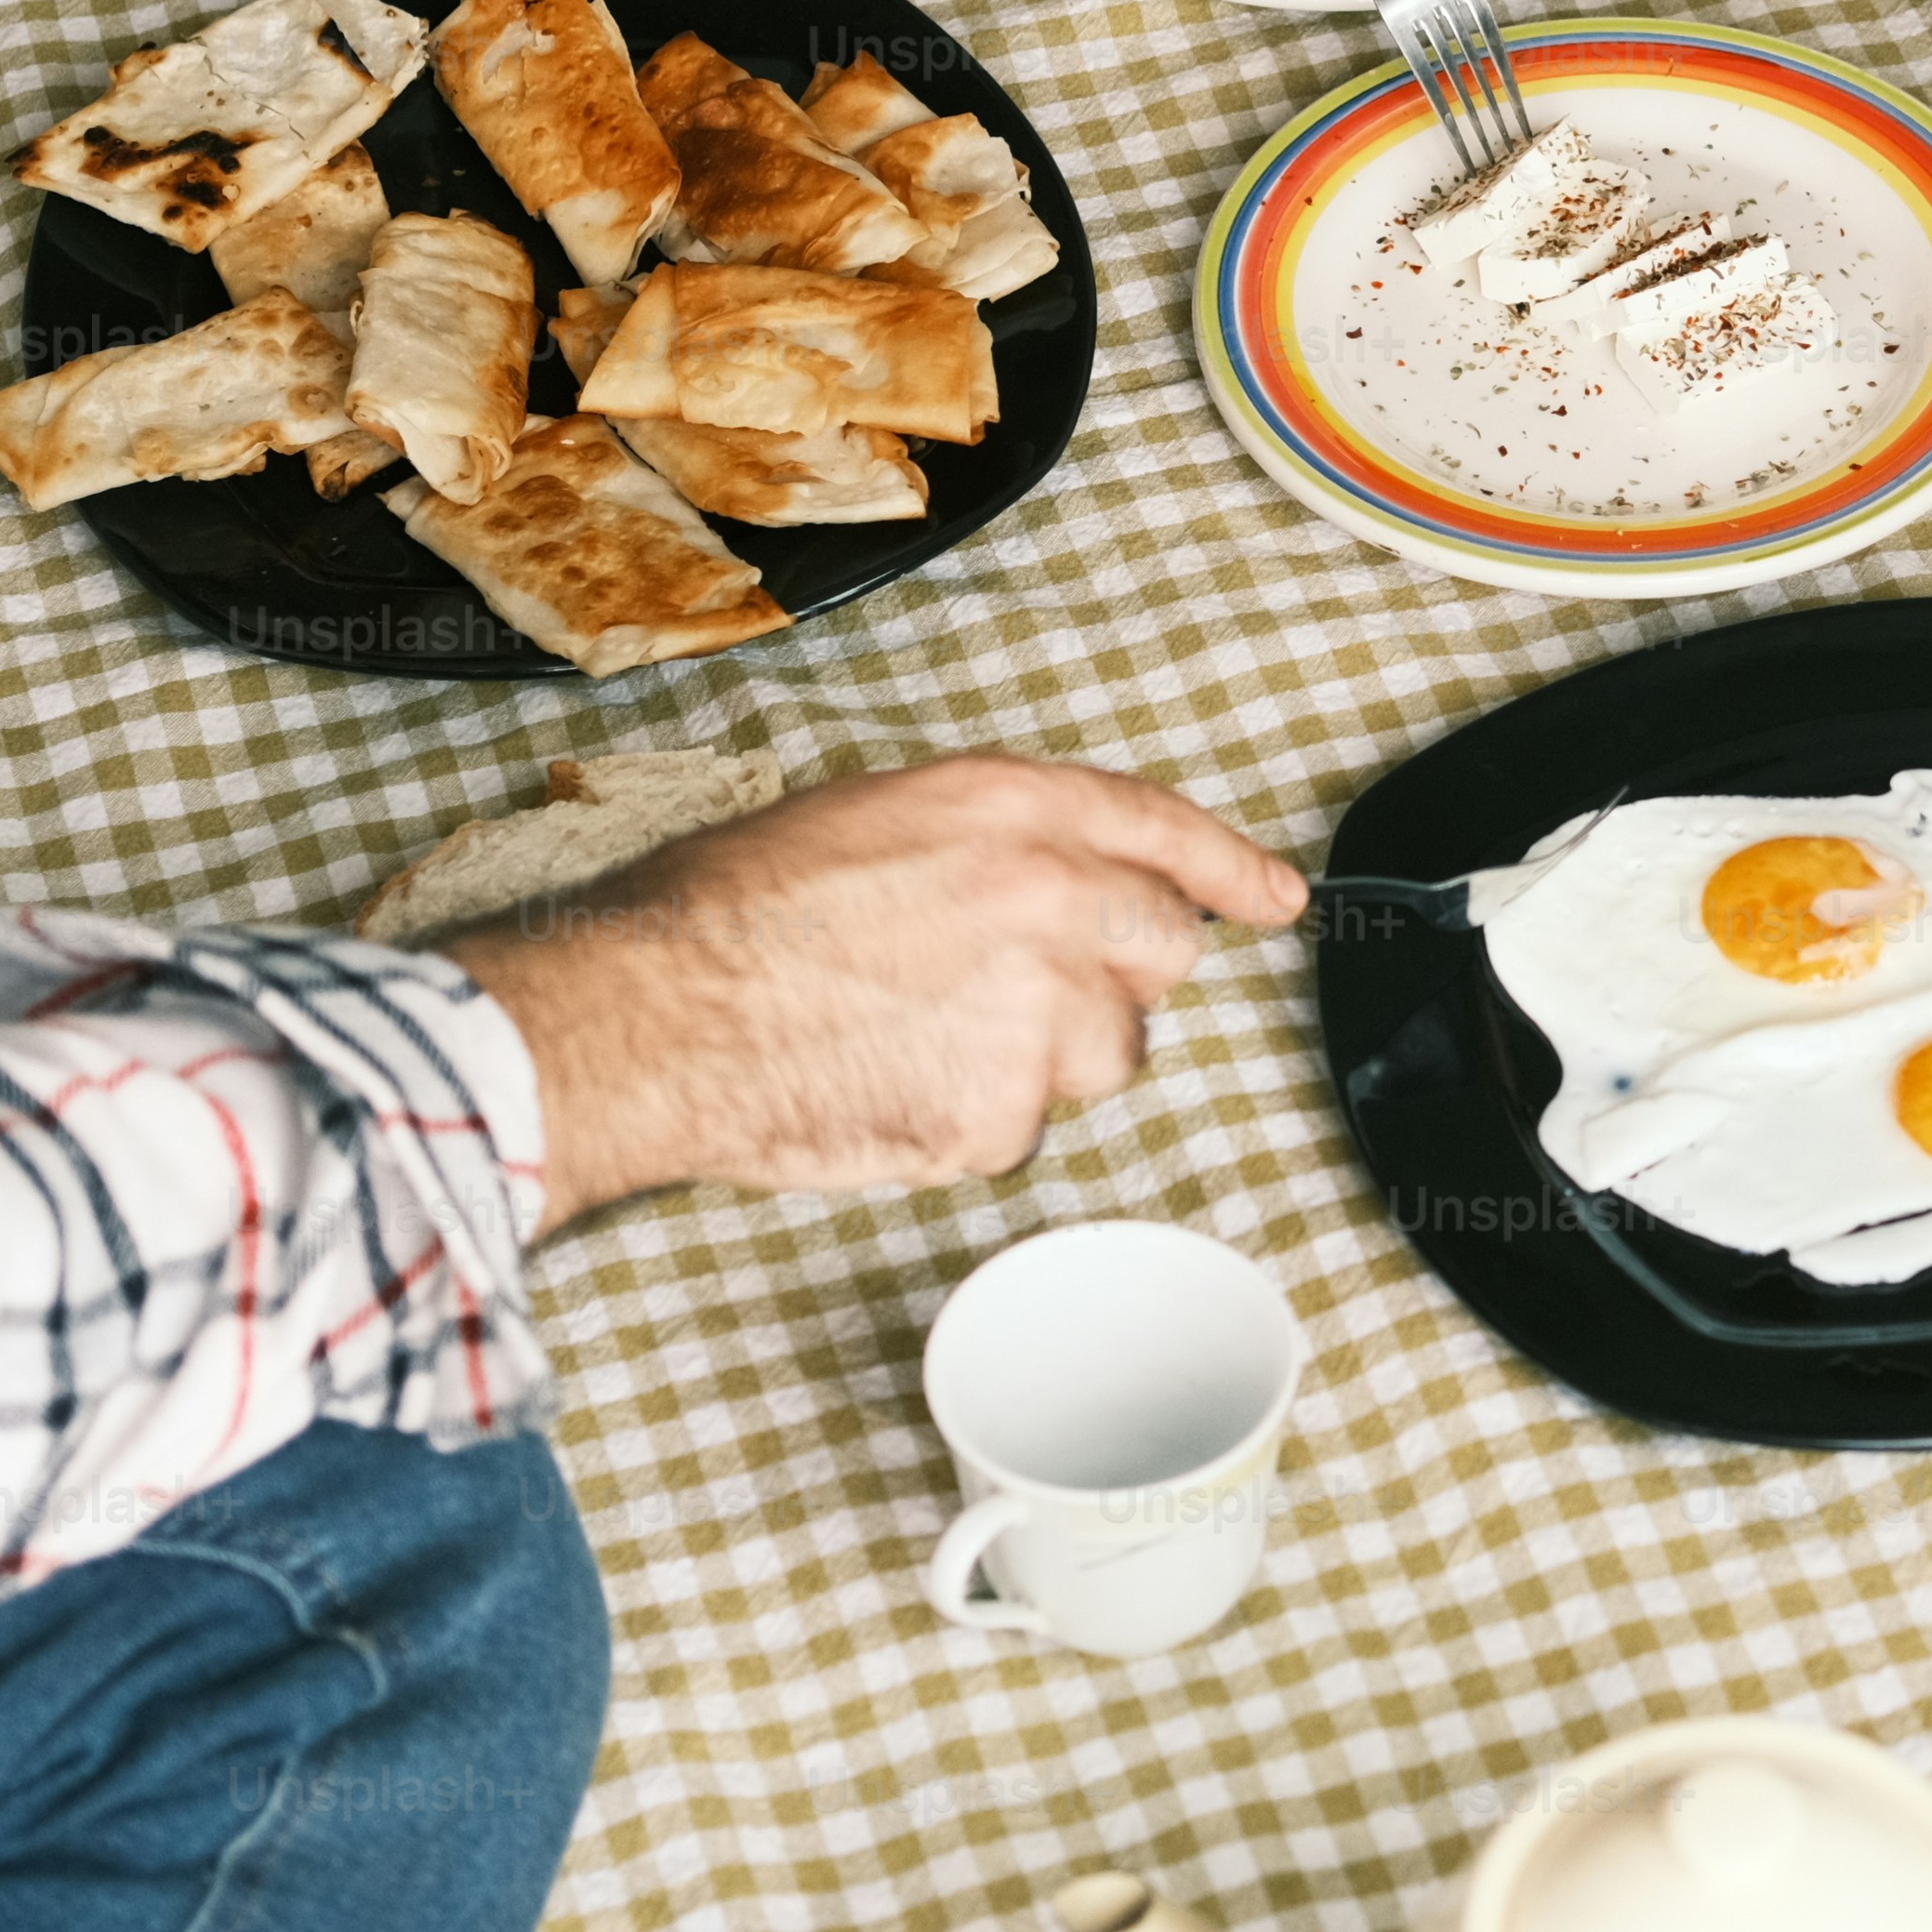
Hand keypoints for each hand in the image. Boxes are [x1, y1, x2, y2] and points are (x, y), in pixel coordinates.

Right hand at [438, 755, 1308, 1225]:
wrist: (656, 1013)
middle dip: (1113, 975)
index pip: (1163, 831)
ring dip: (1049, 1057)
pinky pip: (1027, 1123)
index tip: (1275, 897)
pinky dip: (974, 1118)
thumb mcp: (870, 819)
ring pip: (1109, 1052)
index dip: (1230, 868)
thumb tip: (1054, 879)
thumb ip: (990, 844)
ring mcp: (1039, 1011)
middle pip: (1161, 951)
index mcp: (1012, 808)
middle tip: (1019, 990)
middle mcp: (1050, 898)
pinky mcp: (1006, 1110)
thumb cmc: (726, 913)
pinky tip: (893, 1086)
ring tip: (928, 1039)